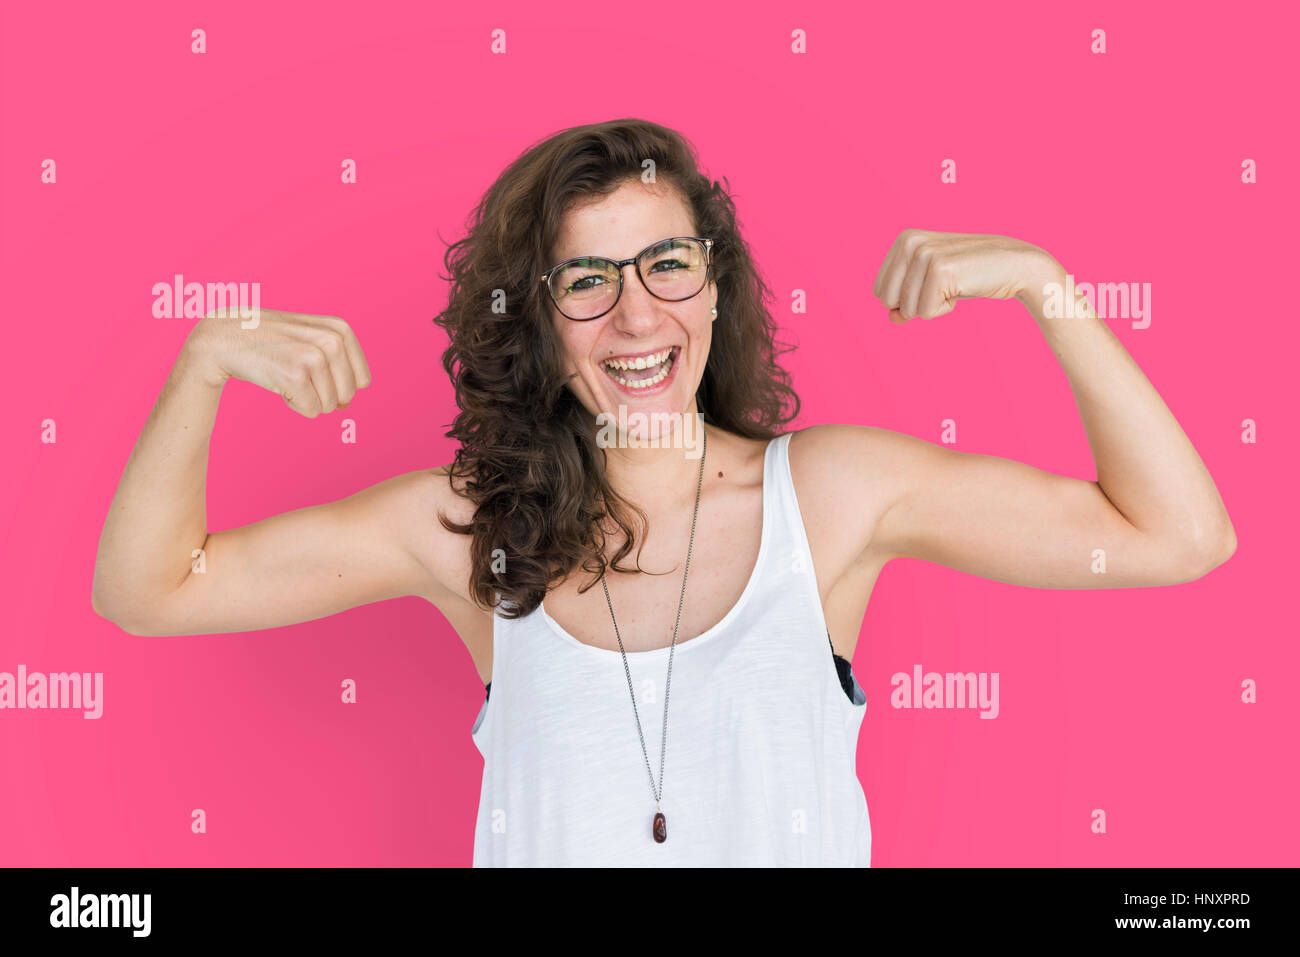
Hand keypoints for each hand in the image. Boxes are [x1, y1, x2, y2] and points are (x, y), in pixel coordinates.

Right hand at [183, 310, 371, 417]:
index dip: (337, 384)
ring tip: (284, 373)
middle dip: (324, 394)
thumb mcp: (311, 338)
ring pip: (329, 405)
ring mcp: (314, 357)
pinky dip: (294, 404)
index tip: (313, 368)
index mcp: (340, 330)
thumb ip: (338, 362)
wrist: (225, 338)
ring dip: (306, 398)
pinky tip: (277, 381)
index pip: (362, 380)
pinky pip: (311, 410)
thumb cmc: (271, 342)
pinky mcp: (295, 376)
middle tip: (296, 372)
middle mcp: (332, 341)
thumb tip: (350, 401)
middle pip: (347, 395)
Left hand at [871, 229, 1060, 322]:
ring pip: (907, 309)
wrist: (1014, 266)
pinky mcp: (940, 270)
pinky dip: (945, 309)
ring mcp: (925, 254)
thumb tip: (892, 318)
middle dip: (915, 304)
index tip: (934, 282)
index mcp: (904, 239)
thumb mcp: (930, 286)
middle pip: (888, 301)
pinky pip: (926, 313)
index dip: (907, 297)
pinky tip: (963, 288)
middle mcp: (910, 242)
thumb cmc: (970, 275)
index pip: (880, 291)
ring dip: (933, 306)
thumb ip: (904, 300)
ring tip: (956, 285)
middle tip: (944, 286)